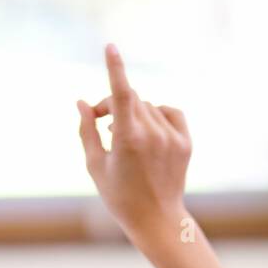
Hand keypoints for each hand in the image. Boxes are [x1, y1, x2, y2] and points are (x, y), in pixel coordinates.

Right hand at [78, 45, 190, 244]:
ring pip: (148, 107)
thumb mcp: (96, 166)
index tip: (110, 47)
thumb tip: (82, 103)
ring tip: (125, 139)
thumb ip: (87, 131)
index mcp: (128, 140)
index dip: (115, 68)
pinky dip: (158, 115)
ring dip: (134, 115)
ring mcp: (172, 137)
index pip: (121, 94)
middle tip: (101, 122)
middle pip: (131, 99)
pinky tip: (149, 132)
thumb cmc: (120, 197)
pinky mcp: (185, 141)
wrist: (157, 220)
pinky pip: (170, 112)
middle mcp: (153, 135)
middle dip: (113, 105)